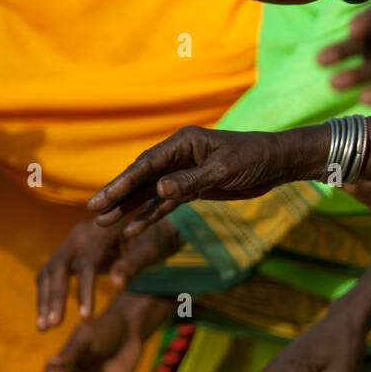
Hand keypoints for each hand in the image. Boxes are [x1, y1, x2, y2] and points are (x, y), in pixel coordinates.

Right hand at [36, 218, 181, 330]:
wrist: (142, 234)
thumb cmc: (148, 244)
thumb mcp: (147, 252)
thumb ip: (132, 265)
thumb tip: (117, 284)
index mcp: (101, 230)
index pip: (87, 262)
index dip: (84, 290)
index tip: (85, 317)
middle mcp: (80, 233)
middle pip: (60, 267)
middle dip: (55, 298)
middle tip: (52, 326)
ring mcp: (69, 242)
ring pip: (49, 273)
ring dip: (45, 301)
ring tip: (43, 328)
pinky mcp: (64, 254)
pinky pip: (49, 276)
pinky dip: (46, 297)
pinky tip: (45, 318)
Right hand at [88, 126, 317, 236]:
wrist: (277, 163)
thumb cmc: (253, 158)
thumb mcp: (223, 170)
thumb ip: (190, 181)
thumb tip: (159, 190)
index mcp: (183, 143)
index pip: (147, 164)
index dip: (123, 182)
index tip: (103, 198)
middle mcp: (179, 155)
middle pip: (142, 177)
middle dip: (118, 195)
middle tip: (93, 212)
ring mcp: (184, 172)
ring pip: (150, 192)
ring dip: (129, 208)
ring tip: (105, 223)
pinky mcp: (192, 187)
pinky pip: (166, 203)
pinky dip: (150, 215)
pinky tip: (133, 229)